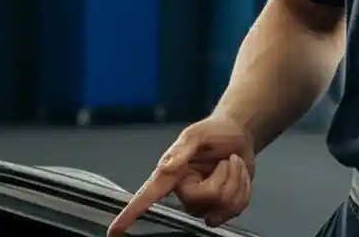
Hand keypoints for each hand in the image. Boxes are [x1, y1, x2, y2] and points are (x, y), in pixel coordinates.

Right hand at [108, 116, 255, 234]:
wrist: (238, 136)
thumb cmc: (214, 132)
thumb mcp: (197, 134)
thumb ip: (182, 150)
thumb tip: (167, 168)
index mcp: (171, 174)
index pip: (148, 195)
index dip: (131, 213)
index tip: (114, 231)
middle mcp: (184, 192)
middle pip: (204, 199)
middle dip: (224, 178)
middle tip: (227, 159)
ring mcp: (203, 203)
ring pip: (223, 206)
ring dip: (237, 181)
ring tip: (232, 163)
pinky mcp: (221, 208)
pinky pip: (236, 209)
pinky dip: (244, 189)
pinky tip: (239, 174)